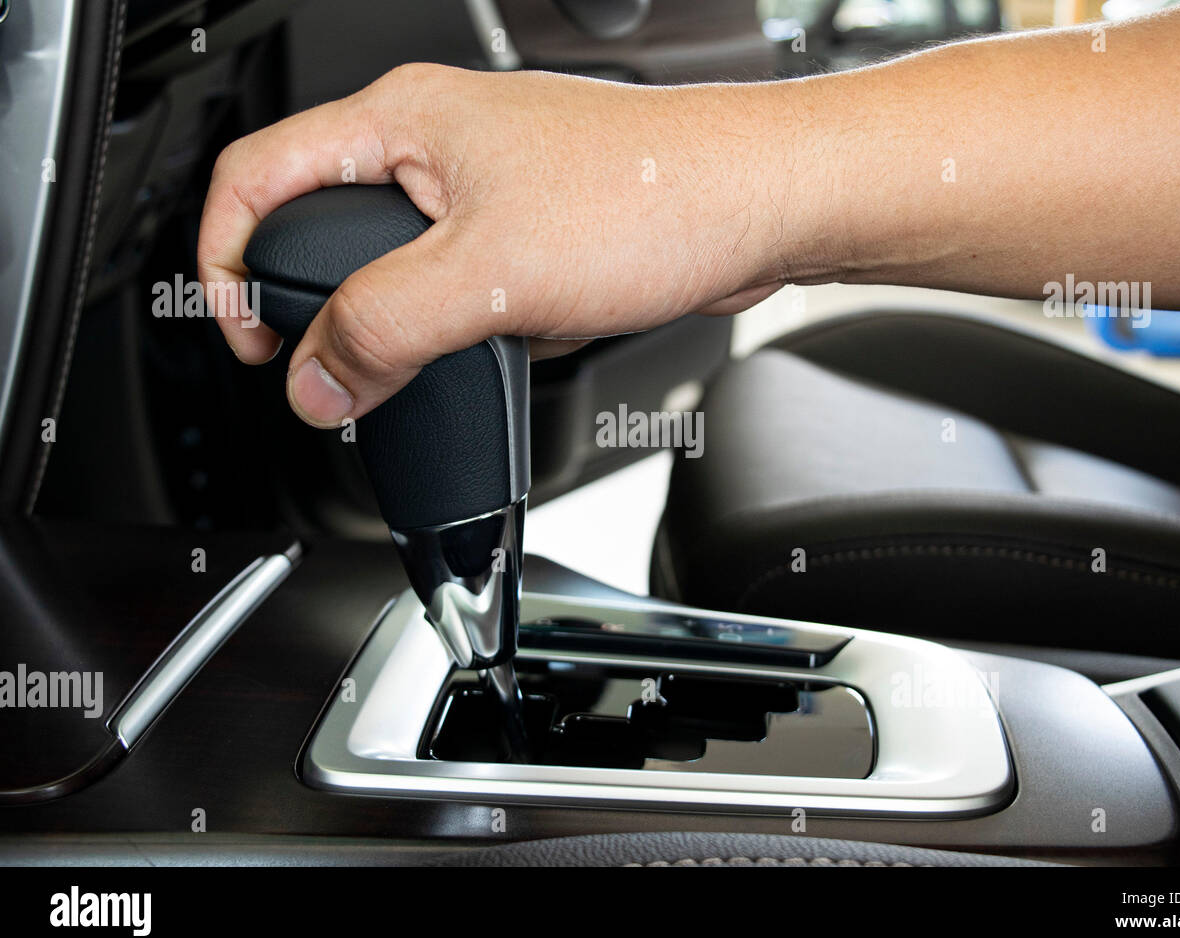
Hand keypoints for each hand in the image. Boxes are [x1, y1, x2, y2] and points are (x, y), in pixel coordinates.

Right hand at [197, 65, 808, 426]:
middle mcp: (437, 145)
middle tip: (325, 371)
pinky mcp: (529, 232)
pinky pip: (459, 284)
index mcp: (403, 122)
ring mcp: (486, 188)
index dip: (226, 261)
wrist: (760, 206)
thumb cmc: (653, 194)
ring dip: (393, 325)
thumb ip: (384, 329)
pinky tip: (490, 345)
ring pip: (396, 264)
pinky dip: (456, 325)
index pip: (257, 178)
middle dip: (315, 304)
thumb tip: (315, 379)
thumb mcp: (489, 274)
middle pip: (321, 226)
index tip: (248, 338)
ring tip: (414, 365)